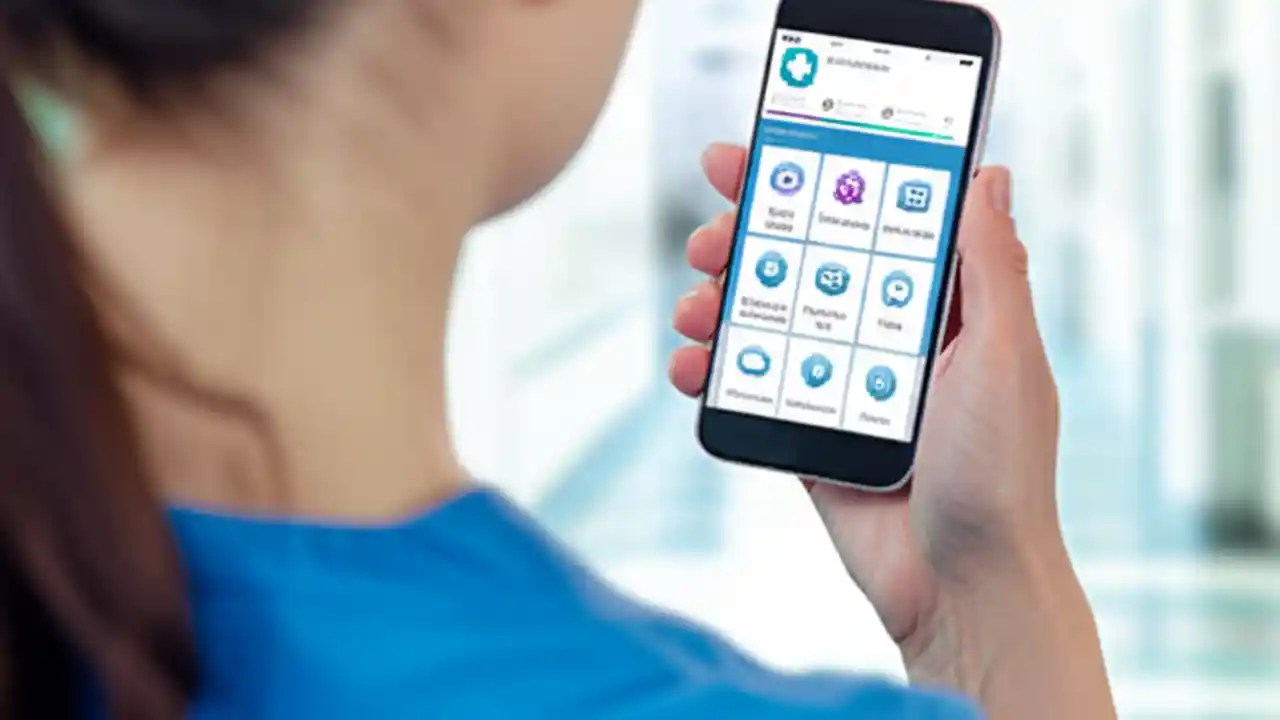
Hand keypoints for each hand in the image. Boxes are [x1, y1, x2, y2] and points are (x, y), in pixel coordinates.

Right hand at [670, 144, 1114, 718]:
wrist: (962, 589)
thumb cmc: (1002, 477)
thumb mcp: (1006, 356)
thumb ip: (991, 267)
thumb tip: (986, 175)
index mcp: (944, 308)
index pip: (872, 222)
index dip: (817, 182)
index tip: (760, 157)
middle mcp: (890, 338)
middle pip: (806, 263)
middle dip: (750, 239)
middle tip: (710, 233)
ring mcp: (845, 387)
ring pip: (768, 321)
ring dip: (720, 302)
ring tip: (694, 305)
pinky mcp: (811, 433)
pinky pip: (751, 388)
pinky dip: (713, 372)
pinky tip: (690, 367)